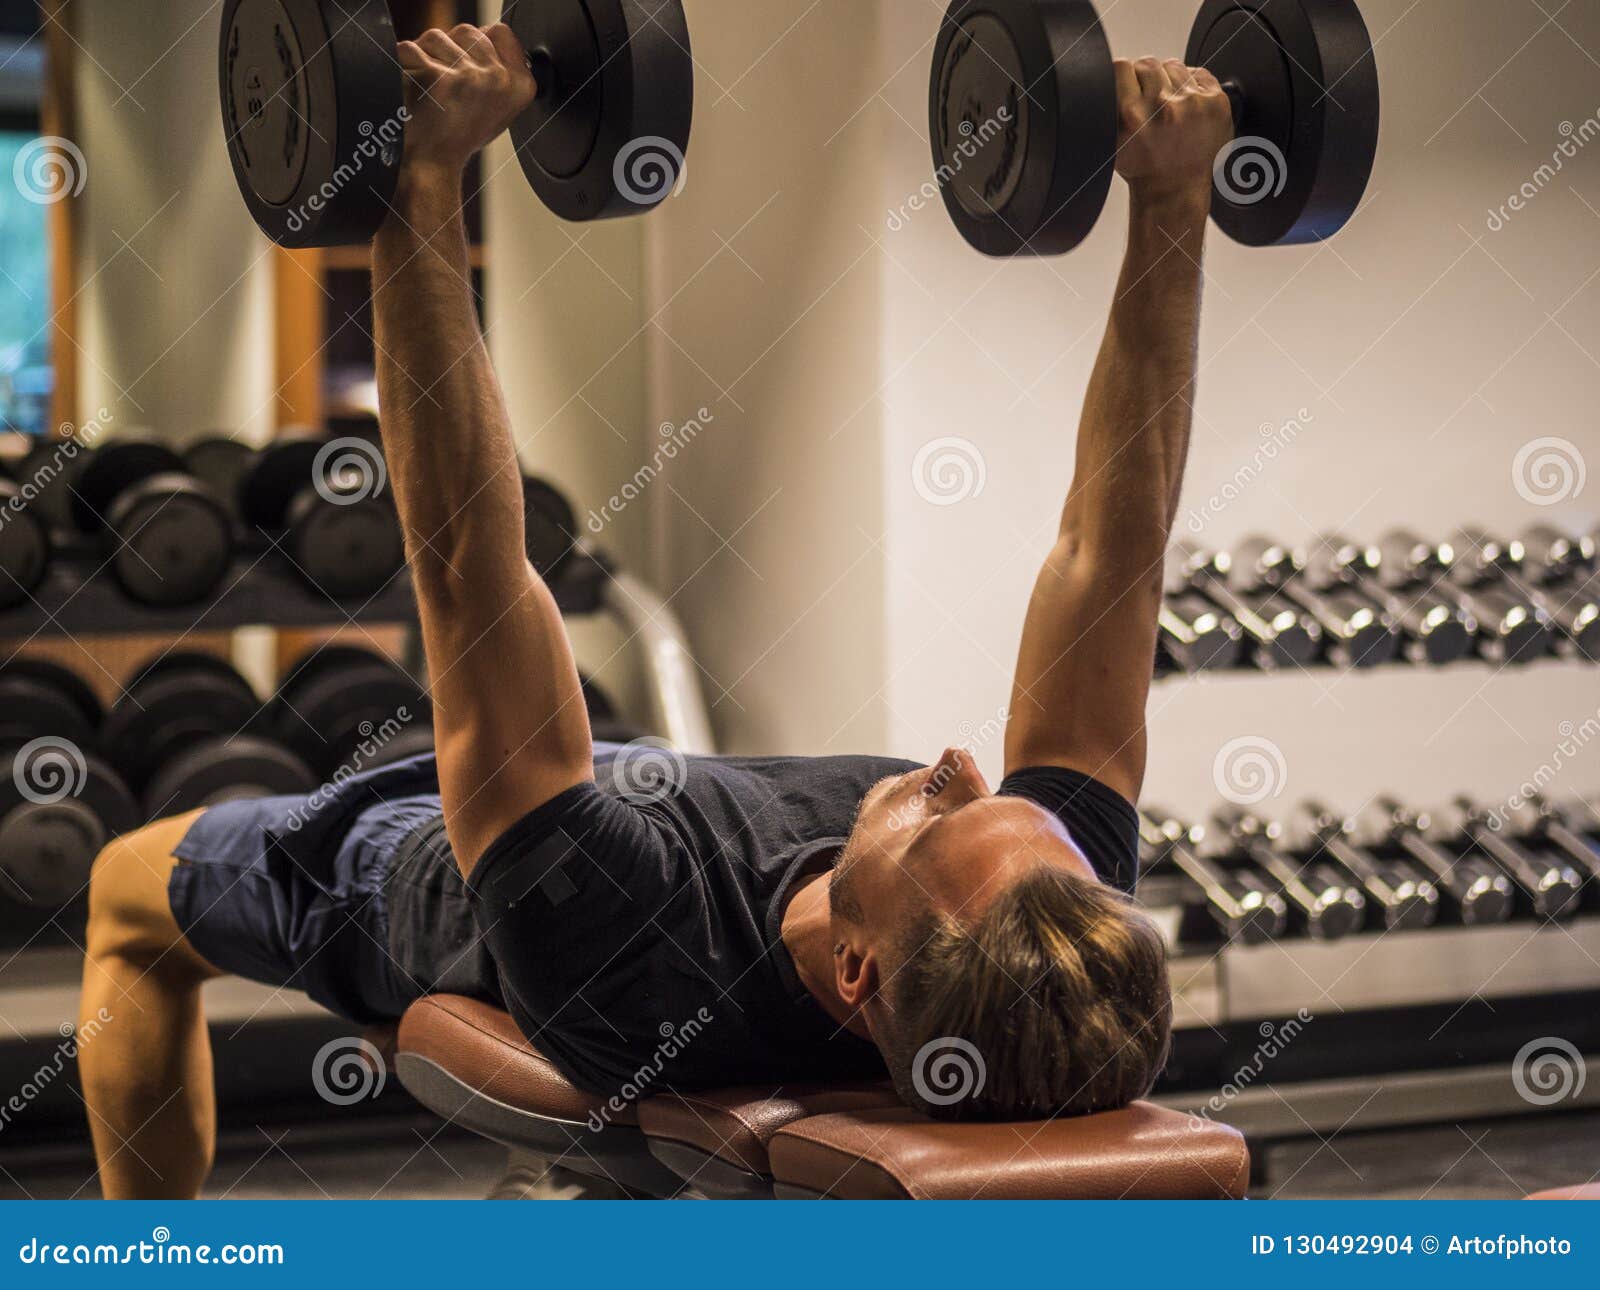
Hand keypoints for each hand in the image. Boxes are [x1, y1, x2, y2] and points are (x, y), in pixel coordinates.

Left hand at [397, 24, 538, 172]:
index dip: (479, 44)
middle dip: (450, 49)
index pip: (500, 33)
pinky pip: (409, 49)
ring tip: (429, 90)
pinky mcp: (434, 75)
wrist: (434, 164)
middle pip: (466, 31)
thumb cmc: (461, 136)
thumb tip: (488, 35)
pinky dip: (403, 65)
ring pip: (436, 36)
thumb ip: (500, 70)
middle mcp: (497, 79)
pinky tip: (412, 90)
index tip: (469, 65)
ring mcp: (466, 76)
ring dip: (425, 56)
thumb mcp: (498, 106)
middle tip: (445, 85)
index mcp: (519, 86)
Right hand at [1113, 58, 1232, 204]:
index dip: (1124, 77)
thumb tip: (1114, 76)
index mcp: (1131, 115)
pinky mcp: (1216, 102)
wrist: (1175, 191)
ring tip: (1169, 108)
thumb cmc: (1144, 170)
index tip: (1128, 88)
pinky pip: (1199, 73)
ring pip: (1173, 65)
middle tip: (1149, 104)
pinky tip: (1187, 108)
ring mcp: (1193, 103)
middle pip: (1148, 63)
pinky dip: (1192, 86)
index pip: (1121, 67)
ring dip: (1169, 82)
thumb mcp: (1113, 141)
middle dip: (1146, 80)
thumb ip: (1111, 106)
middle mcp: (1162, 107)